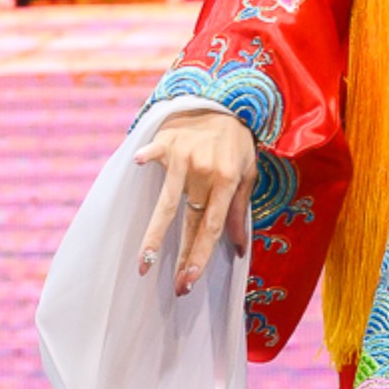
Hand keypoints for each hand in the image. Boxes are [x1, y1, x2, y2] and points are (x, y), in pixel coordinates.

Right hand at [135, 110, 256, 293]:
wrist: (225, 101)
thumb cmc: (236, 143)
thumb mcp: (248, 173)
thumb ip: (238, 209)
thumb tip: (237, 249)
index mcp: (228, 180)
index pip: (212, 226)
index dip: (201, 255)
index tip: (190, 280)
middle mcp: (205, 170)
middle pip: (190, 221)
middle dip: (182, 256)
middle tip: (176, 287)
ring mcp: (185, 155)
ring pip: (167, 201)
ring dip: (154, 234)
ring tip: (143, 261)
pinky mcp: (168, 141)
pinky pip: (155, 152)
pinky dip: (148, 156)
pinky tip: (140, 163)